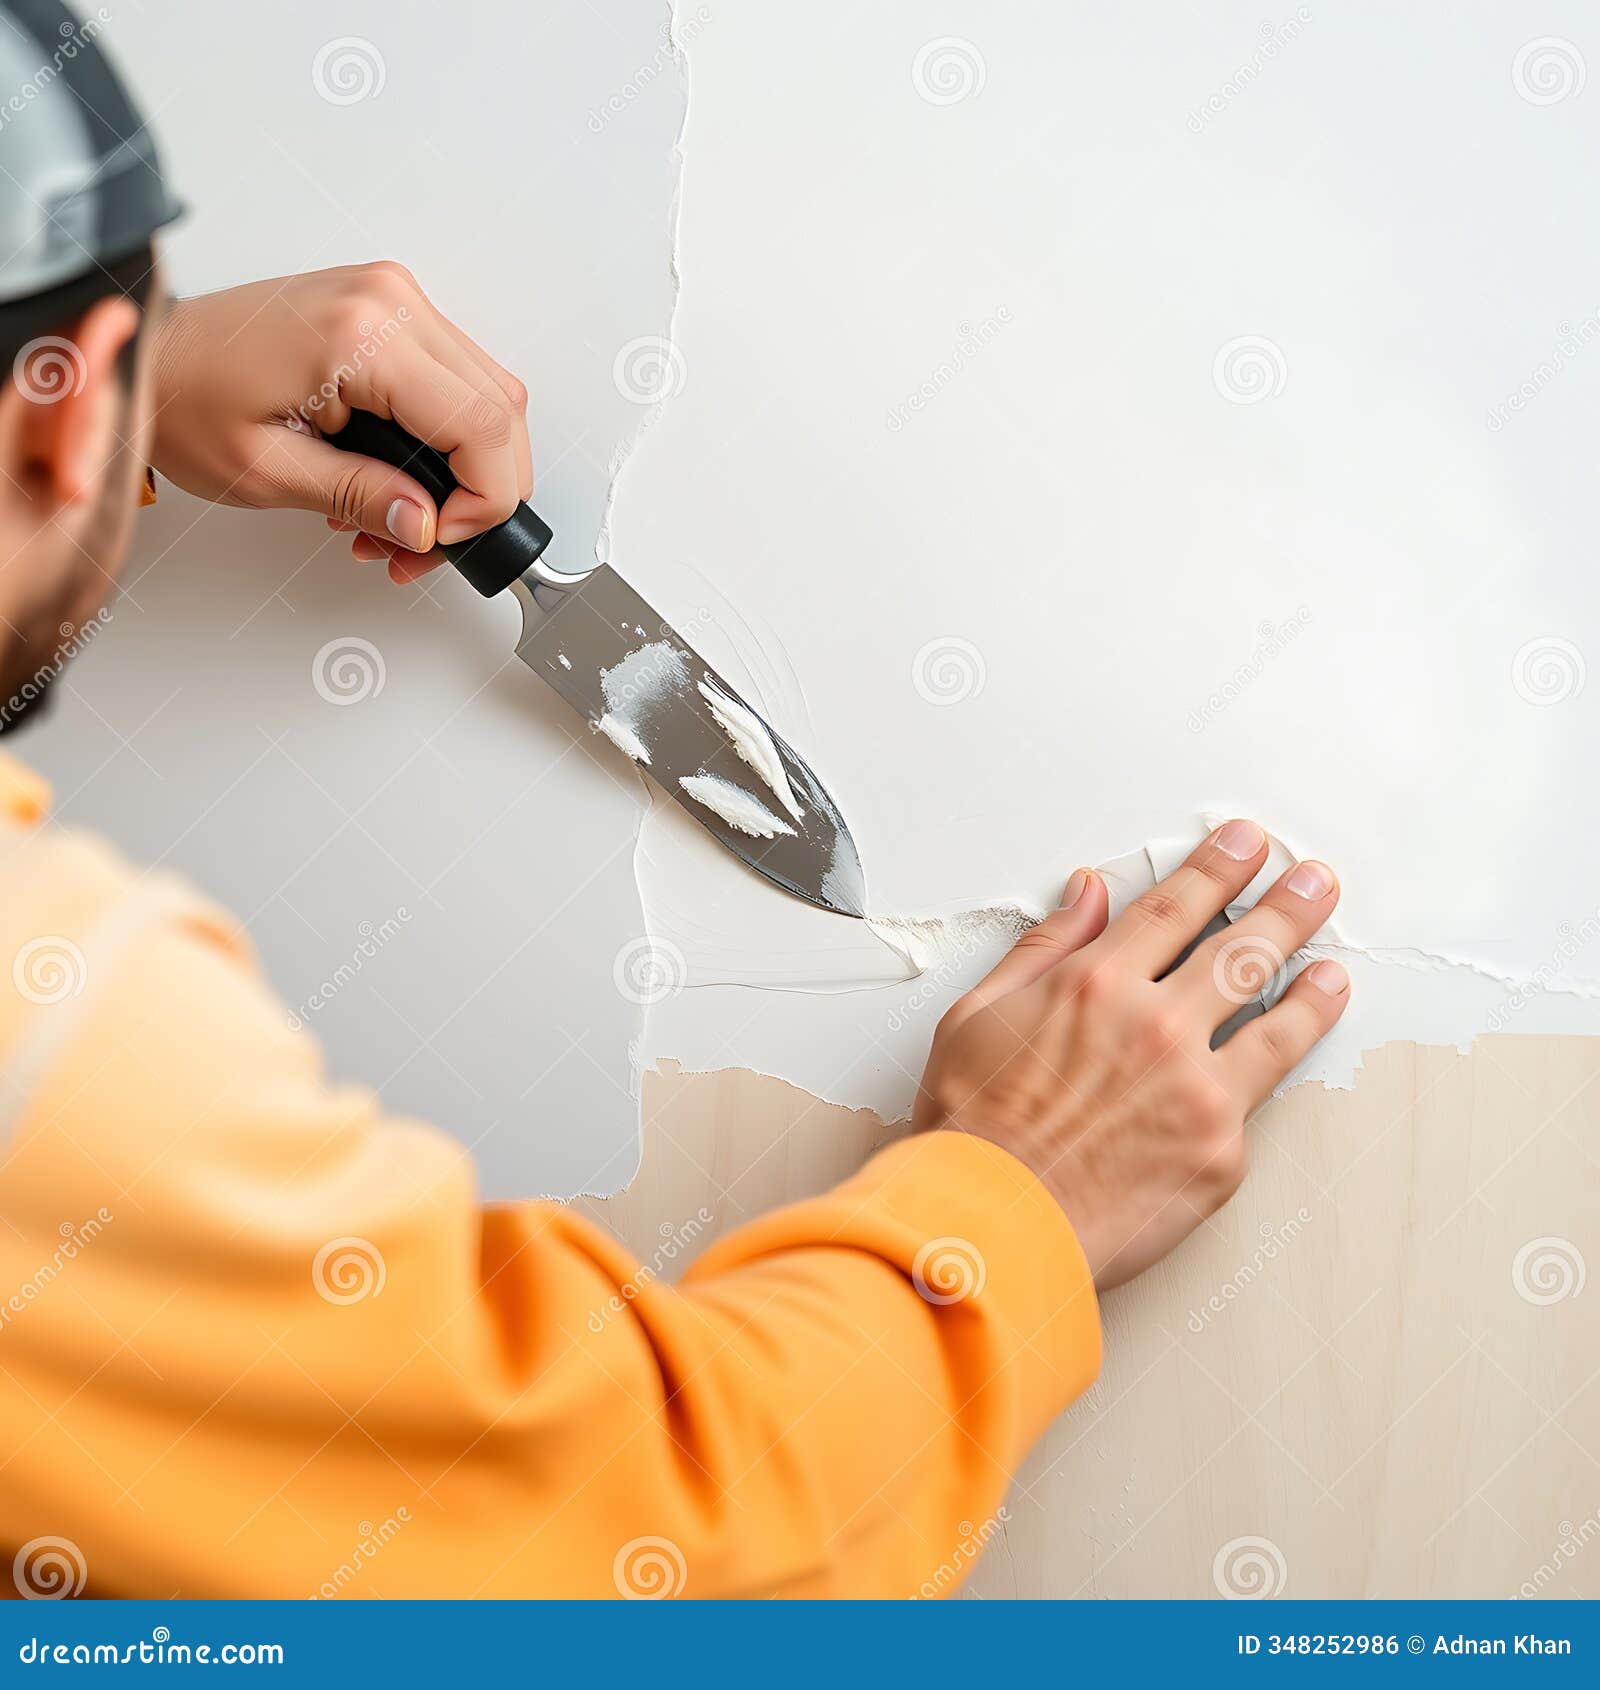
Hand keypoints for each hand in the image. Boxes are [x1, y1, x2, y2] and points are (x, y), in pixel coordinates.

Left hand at [149, 262, 531, 582]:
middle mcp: (389, 302)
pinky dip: (447, 441)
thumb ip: (361, 496)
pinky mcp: (390, 311)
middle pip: (501, 409)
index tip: (441, 537)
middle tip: (423, 541)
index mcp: (361, 335)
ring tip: (402, 519)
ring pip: (492, 397)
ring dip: (467, 472)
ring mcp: (394, 300)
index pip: (482, 425)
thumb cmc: (185, 397)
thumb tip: (426, 525)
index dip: (483, 499)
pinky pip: (458, 381)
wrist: (151, 354)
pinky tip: (400, 479)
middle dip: (480, 493)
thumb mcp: (268, 469)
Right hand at [912, 820, 1349, 1290]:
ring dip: (1311, 974)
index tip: (1245, 845)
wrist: (990, 1228)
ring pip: (1275, 1014)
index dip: (1217, 869)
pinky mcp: (1220, 1149)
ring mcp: (1196, 1088)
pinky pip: (1264, 1088)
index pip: (1174, 907)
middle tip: (1312, 879)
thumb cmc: (972, 1132)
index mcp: (1094, 984)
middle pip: (1242, 948)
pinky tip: (1310, 1024)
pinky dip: (1295, 1045)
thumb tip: (1085, 895)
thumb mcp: (977, 1016)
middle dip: (1285, 904)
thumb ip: (1042, 948)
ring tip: (1332, 956)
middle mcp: (1154, 1025)